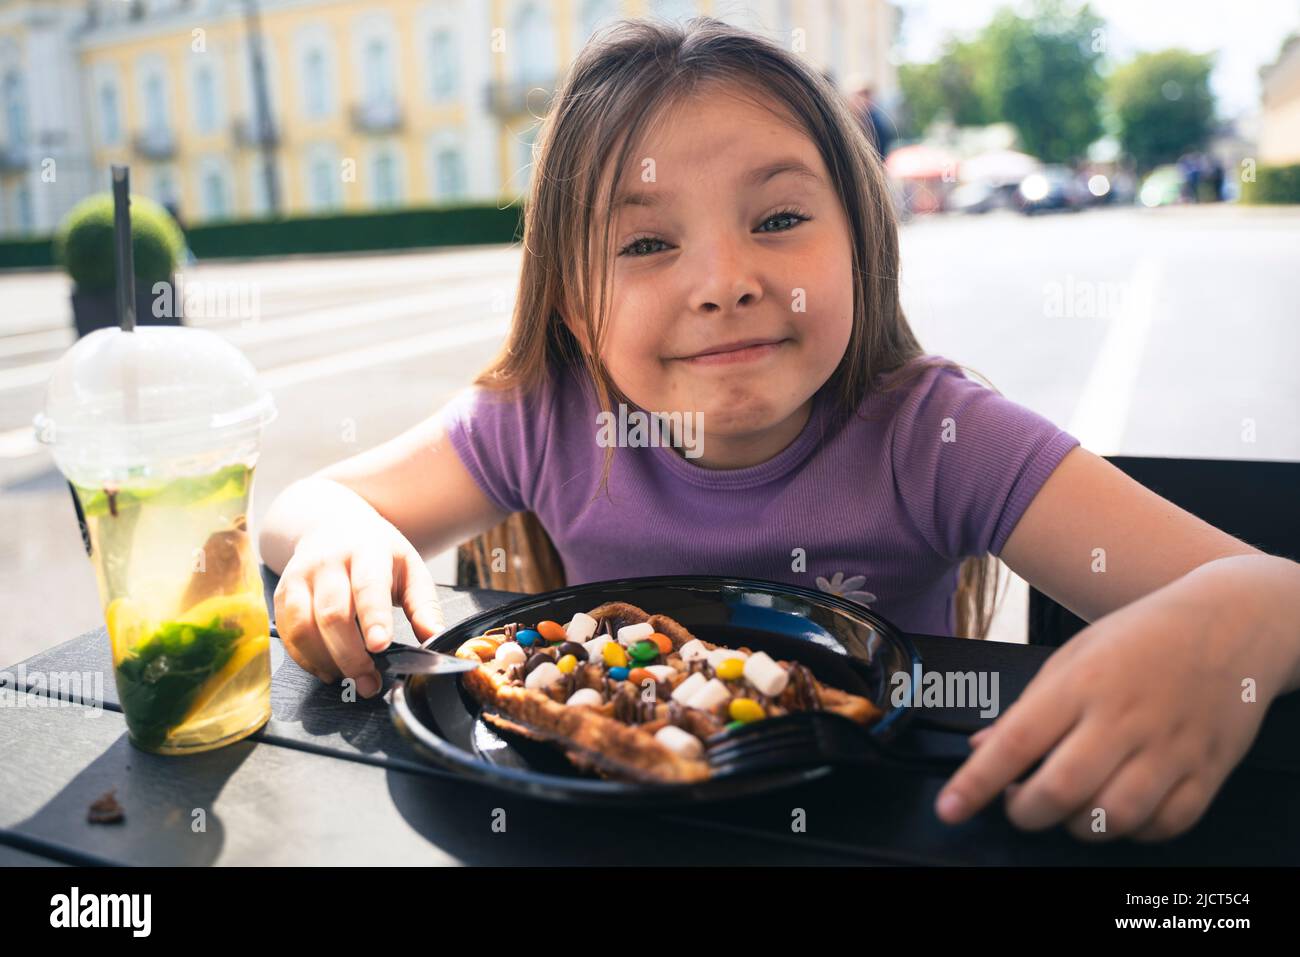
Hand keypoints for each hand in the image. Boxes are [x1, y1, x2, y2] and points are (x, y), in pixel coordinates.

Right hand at [272, 517, 444, 697]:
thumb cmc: (376, 552)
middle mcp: (328, 562)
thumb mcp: (409, 567)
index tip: (380, 645)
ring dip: (325, 660)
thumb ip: (423, 605)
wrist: (332, 525)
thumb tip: (435, 638)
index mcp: (366, 551)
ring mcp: (299, 576)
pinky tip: (326, 668)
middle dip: (351, 655)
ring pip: (303, 626)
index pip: (368, 586)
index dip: (373, 618)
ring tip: (349, 679)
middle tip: (369, 682)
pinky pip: (287, 632)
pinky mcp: (282, 593)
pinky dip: (305, 658)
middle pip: (333, 614)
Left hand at [935, 581, 1288, 841]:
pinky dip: (1134, 831)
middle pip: (1063, 789)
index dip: (977, 781)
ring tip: (1068, 806)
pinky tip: (1118, 809)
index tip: (950, 806)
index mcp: (1083, 682)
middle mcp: (1126, 717)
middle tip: (1017, 804)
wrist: (1232, 621)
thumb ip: (1027, 707)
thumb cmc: (1143, 636)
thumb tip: (981, 748)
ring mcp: (1171, 747)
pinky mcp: (1208, 770)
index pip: (1017, 740)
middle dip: (1026, 811)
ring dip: (1078, 825)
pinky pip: (1166, 824)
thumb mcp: (1073, 654)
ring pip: (1114, 816)